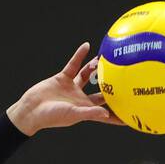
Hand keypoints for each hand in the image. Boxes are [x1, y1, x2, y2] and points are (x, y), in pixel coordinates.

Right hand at [6, 42, 120, 136]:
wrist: (31, 109)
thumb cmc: (51, 117)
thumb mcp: (72, 115)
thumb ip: (90, 113)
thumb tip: (106, 114)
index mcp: (86, 110)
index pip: (106, 113)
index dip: (118, 114)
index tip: (133, 114)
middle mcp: (81, 99)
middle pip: (101, 93)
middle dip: (113, 88)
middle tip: (127, 79)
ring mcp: (72, 88)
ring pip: (88, 75)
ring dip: (97, 67)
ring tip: (108, 58)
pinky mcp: (63, 78)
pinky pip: (74, 65)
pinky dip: (79, 56)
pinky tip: (87, 46)